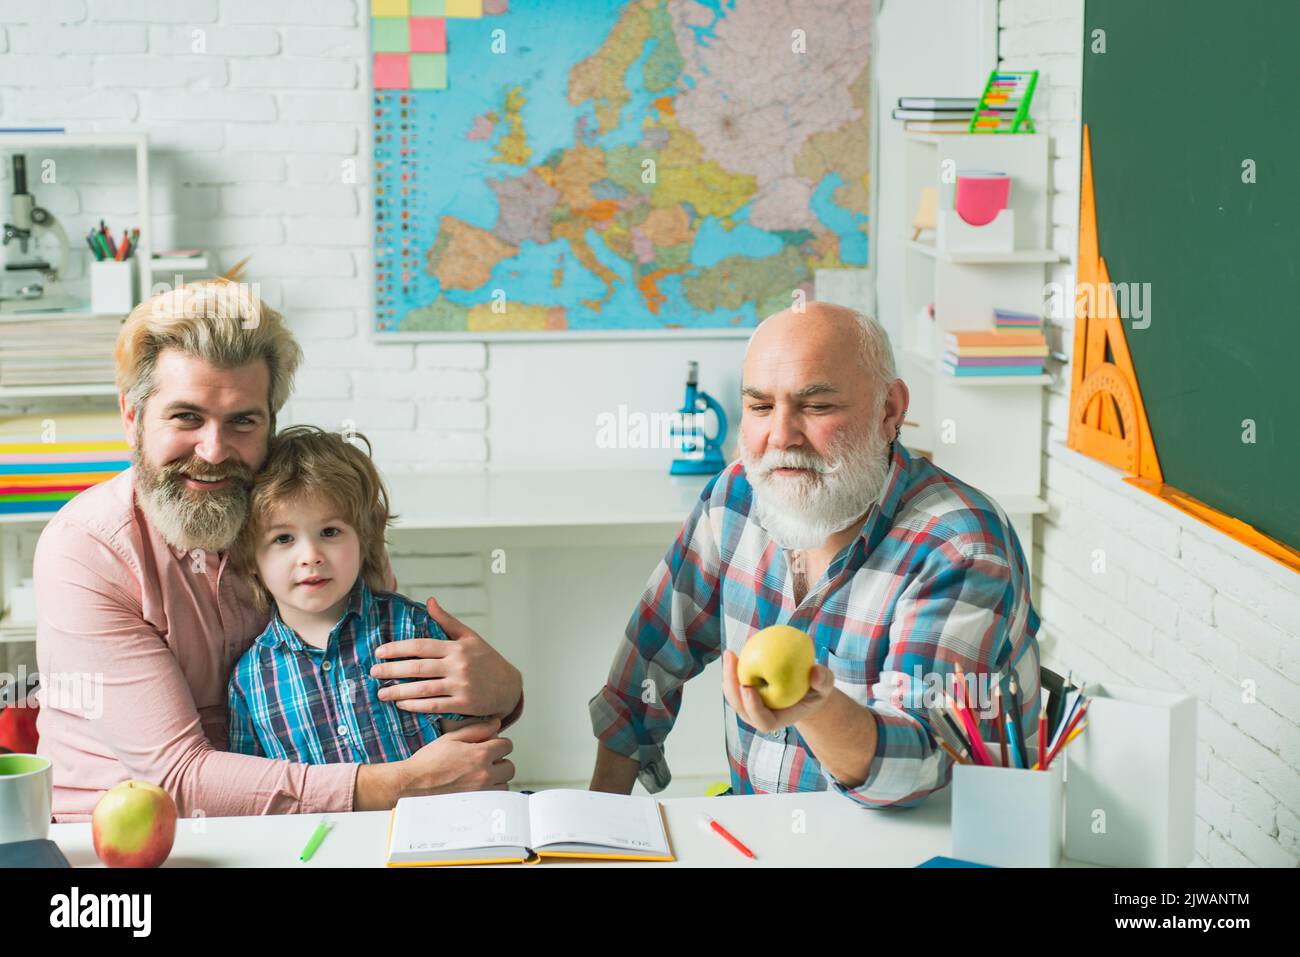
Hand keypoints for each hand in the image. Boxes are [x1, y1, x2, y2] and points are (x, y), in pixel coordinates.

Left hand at [371, 596, 522, 717]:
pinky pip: (434, 706)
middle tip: (373, 672)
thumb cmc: (486, 659)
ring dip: (399, 691)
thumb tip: (429, 601)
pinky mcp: (464, 705)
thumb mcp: (470, 637)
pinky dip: (416, 706)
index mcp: (457, 647)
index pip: (421, 645)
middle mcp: (458, 665)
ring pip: (423, 689)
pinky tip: (401, 704)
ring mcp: (461, 686)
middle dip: (392, 670)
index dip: (398, 648)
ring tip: (381, 693)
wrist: (509, 686)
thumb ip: (447, 621)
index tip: (379, 652)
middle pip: (418, 667)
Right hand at [398, 718, 514, 794]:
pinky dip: (491, 792)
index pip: (507, 745)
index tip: (491, 746)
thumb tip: (495, 723)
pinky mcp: (476, 804)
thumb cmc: (429, 762)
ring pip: (505, 784)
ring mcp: (482, 791)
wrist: (413, 784)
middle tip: (487, 761)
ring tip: (482, 775)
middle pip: (510, 766)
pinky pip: (495, 799)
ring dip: (497, 778)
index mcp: (480, 754)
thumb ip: (477, 729)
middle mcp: (484, 774)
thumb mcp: (452, 737)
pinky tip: (478, 787)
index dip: (498, 743)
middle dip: (500, 761)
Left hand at [721, 649, 835, 733]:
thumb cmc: (815, 690)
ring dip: (728, 675)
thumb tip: (816, 672)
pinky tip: (734, 652)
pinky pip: (735, 681)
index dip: (753, 707)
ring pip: (733, 693)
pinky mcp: (745, 692)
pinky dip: (733, 668)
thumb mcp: (826, 685)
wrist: (804, 689)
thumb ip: (824, 680)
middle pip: (740, 706)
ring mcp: (750, 705)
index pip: (762, 720)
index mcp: (777, 720)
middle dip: (732, 687)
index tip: (748, 688)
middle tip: (733, 662)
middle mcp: (759, 715)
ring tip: (730, 654)